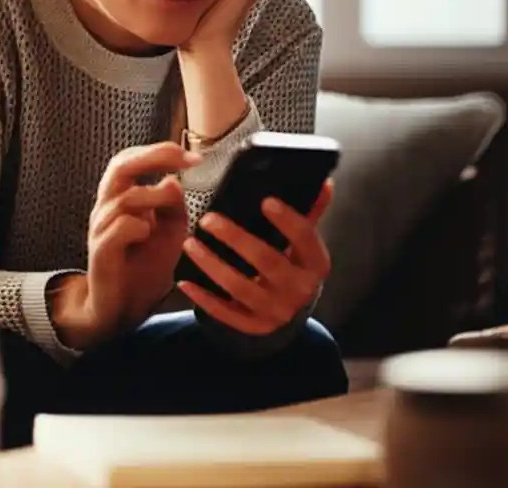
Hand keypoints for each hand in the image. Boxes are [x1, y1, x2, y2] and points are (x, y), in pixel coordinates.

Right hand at [51, 142, 200, 349]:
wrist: (123, 307)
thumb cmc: (144, 267)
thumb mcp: (170, 233)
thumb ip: (174, 207)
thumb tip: (173, 180)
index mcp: (121, 198)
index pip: (131, 160)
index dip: (159, 152)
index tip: (194, 157)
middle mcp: (107, 208)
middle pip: (119, 166)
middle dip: (153, 157)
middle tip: (182, 160)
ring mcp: (101, 229)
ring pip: (124, 197)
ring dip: (153, 197)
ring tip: (170, 207)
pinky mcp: (101, 252)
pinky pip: (119, 227)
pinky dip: (138, 226)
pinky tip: (147, 235)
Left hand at [177, 179, 332, 335]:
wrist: (291, 310)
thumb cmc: (294, 266)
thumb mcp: (304, 244)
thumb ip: (309, 213)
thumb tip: (322, 181)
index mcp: (316, 264)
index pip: (305, 238)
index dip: (287, 220)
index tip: (265, 201)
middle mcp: (299, 290)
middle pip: (267, 261)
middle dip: (236, 239)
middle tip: (208, 219)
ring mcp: (276, 312)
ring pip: (240, 287)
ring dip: (212, 265)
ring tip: (190, 243)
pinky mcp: (254, 326)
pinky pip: (226, 314)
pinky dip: (204, 298)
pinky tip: (185, 280)